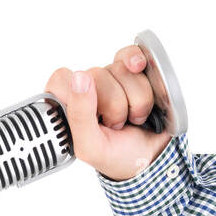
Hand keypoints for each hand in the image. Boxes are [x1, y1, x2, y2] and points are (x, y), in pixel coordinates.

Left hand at [44, 44, 173, 181]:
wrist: (153, 158)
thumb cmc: (117, 155)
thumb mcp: (91, 147)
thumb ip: (79, 116)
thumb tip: (79, 77)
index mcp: (68, 105)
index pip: (61, 80)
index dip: (80, 98)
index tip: (95, 119)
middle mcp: (87, 87)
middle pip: (95, 74)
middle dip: (115, 106)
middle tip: (117, 126)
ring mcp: (111, 76)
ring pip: (120, 68)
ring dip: (136, 100)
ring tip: (133, 119)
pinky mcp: (133, 69)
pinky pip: (135, 56)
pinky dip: (145, 77)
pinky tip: (148, 89)